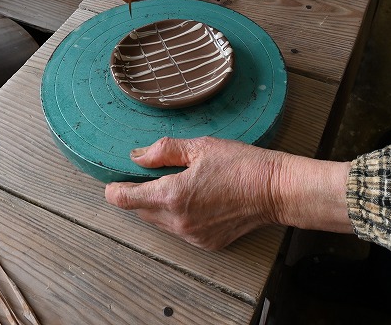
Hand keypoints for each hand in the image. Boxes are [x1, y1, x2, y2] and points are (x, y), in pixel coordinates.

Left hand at [105, 136, 352, 249]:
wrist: (275, 190)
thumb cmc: (241, 164)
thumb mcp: (200, 147)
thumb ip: (163, 151)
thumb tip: (137, 156)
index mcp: (172, 195)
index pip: (125, 199)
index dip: (114, 189)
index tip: (114, 180)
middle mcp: (178, 221)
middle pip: (140, 211)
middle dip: (140, 194)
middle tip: (153, 174)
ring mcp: (192, 236)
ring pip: (159, 222)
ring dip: (159, 206)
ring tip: (179, 184)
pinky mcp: (205, 243)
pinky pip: (180, 230)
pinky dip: (179, 216)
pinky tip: (197, 199)